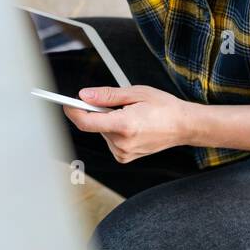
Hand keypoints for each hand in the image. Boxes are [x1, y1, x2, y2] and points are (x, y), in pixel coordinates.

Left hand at [62, 85, 196, 162]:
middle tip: (118, 104)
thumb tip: (84, 95)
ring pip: (102, 132)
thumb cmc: (164, 107)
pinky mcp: (124, 157)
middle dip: (99, 112)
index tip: (67, 103)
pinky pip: (110, 140)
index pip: (86, 122)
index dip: (73, 112)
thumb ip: (107, 95)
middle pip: (94, 125)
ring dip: (109, 122)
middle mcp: (122, 143)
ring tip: (131, 116)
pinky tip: (132, 127)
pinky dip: (115, 131)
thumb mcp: (135, 93)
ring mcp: (123, 153)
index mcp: (124, 125)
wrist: (183, 126)